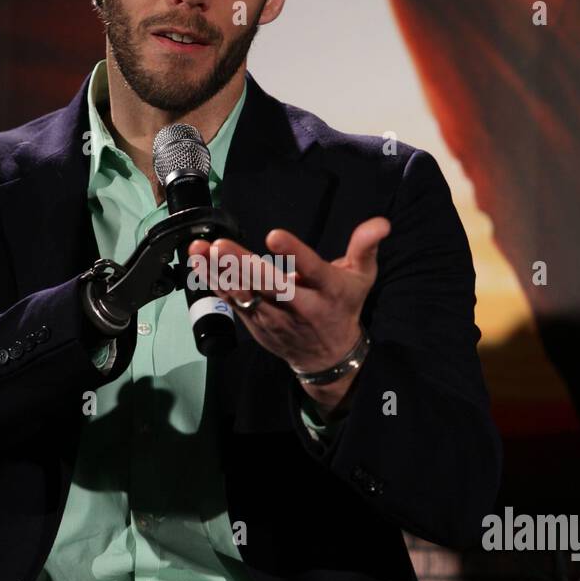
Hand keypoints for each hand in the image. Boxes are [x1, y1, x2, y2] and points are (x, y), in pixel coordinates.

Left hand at [186, 217, 390, 410]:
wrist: (328, 357)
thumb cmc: (343, 306)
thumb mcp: (362, 277)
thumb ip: (366, 247)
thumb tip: (381, 222)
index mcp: (328, 291)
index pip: (312, 270)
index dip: (294, 254)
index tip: (274, 236)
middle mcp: (300, 306)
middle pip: (270, 285)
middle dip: (244, 266)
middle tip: (221, 246)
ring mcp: (274, 318)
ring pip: (245, 295)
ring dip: (220, 272)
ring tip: (201, 249)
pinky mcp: (256, 323)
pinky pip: (233, 301)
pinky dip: (214, 282)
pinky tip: (198, 263)